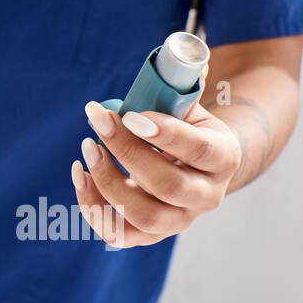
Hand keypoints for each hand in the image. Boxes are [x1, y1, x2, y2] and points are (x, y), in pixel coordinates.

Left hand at [70, 100, 243, 247]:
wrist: (196, 164)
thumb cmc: (185, 126)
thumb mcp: (187, 105)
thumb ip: (174, 90)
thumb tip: (162, 68)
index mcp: (223, 156)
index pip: (198, 150)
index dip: (164, 134)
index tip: (129, 115)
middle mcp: (206, 195)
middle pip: (168, 186)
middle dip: (127, 152)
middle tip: (99, 122)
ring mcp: (180, 220)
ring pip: (144, 217)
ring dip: (107, 182)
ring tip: (88, 148)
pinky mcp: (151, 234)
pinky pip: (119, 234)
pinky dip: (93, 206)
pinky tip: (80, 173)